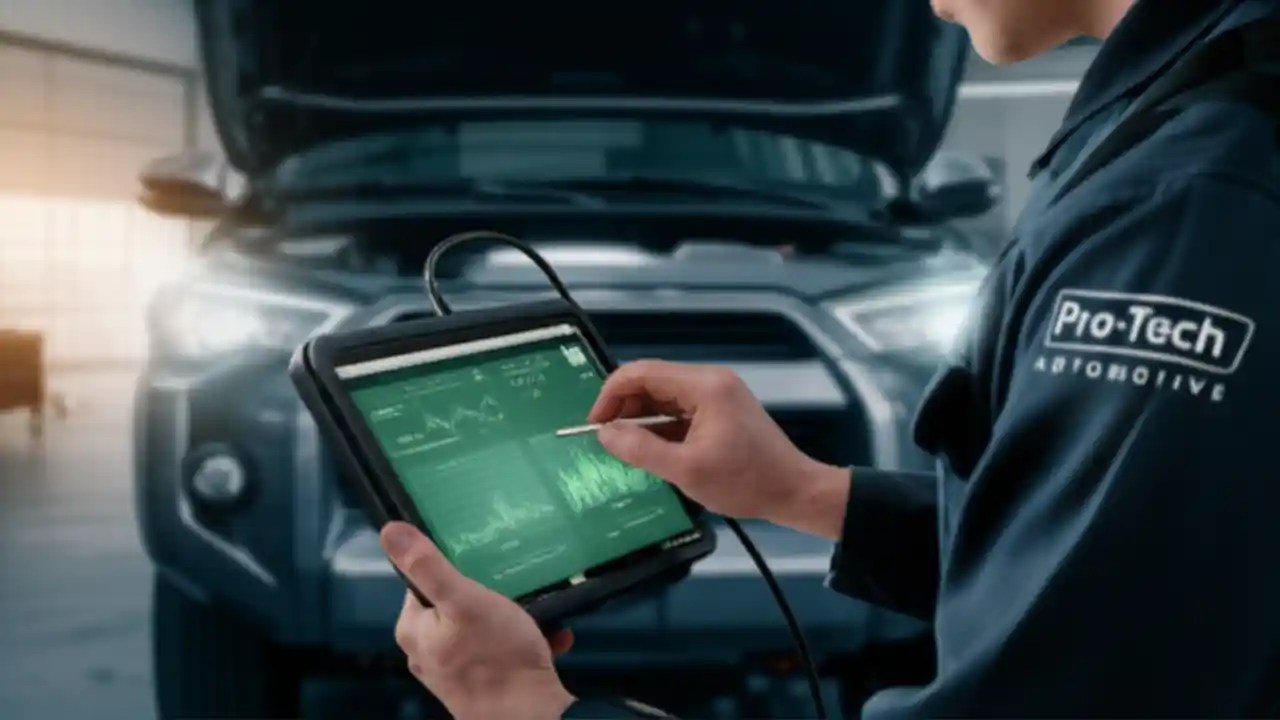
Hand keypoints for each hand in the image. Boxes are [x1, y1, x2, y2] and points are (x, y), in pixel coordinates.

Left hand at [380, 522, 575, 719]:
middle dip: (486, 593)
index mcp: (413, 630)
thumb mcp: (464, 600)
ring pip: (481, 627)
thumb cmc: (495, 655)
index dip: (452, 569)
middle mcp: (427, 653)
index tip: (479, 565)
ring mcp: (454, 672)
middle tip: (511, 586)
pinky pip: (500, 650)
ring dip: (510, 616)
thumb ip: (428, 566)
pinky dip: (523, 640)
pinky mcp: (482, 684)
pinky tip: (546, 634)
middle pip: (454, 604)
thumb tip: (390, 530)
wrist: (530, 717)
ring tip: (532, 609)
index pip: (422, 583)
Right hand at [589, 360, 850, 537]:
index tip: (595, 425)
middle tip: (606, 439)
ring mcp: (718, 394)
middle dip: (624, 406)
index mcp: (703, 386)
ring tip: (623, 446)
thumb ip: (641, 449)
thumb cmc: (744, 481)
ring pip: (665, 396)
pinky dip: (660, 425)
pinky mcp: (722, 410)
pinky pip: (680, 409)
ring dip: (641, 417)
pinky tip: (649, 448)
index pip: (642, 373)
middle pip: (653, 381)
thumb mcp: (686, 470)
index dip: (611, 394)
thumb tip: (605, 433)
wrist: (795, 492)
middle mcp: (710, 380)